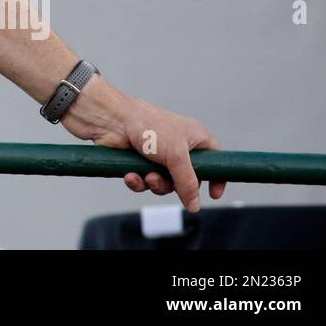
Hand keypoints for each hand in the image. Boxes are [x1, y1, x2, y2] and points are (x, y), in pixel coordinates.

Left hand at [61, 80, 226, 212]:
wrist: (110, 119)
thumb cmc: (147, 127)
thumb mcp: (177, 156)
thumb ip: (189, 182)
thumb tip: (195, 205)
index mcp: (193, 137)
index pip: (214, 159)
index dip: (216, 176)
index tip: (213, 194)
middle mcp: (176, 146)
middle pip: (186, 178)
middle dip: (175, 185)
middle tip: (168, 181)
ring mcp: (156, 154)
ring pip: (163, 183)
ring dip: (155, 184)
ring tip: (147, 176)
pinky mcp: (137, 161)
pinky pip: (143, 181)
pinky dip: (138, 181)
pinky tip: (130, 175)